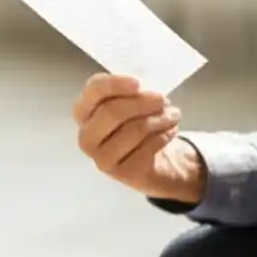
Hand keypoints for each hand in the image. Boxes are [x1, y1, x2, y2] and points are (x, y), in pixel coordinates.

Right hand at [72, 73, 205, 203]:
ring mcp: (102, 158)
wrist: (151, 162)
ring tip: (173, 115)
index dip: (115, 84)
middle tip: (164, 100)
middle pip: (112, 112)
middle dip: (143, 103)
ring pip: (134, 129)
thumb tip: (143, 88)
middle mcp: (86, 136)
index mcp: (83, 111)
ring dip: (160, 118)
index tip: (138, 83)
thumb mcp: (129, 103)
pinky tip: (170, 131)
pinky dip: (164, 135)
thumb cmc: (136, 125)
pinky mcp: (122, 173)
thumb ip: (129, 92)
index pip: (93, 91)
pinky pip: (147, 147)